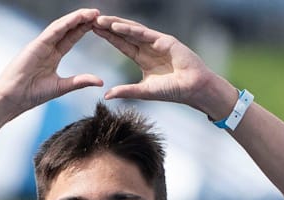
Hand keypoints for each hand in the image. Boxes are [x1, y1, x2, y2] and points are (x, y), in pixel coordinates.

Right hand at [0, 9, 104, 113]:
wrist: (14, 98)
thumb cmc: (32, 94)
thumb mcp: (62, 87)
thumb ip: (80, 82)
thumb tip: (101, 81)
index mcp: (53, 56)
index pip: (71, 38)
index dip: (83, 30)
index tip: (98, 24)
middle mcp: (47, 47)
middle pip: (67, 29)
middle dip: (82, 20)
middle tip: (98, 13)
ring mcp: (41, 44)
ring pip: (61, 26)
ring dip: (76, 18)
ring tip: (91, 13)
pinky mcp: (36, 44)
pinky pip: (53, 31)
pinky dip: (65, 23)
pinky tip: (77, 18)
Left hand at [90, 14, 228, 115]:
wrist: (194, 88)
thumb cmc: (173, 91)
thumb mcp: (144, 91)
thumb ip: (126, 91)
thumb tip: (106, 96)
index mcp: (143, 58)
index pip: (121, 44)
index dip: (107, 37)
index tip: (91, 30)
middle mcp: (148, 48)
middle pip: (124, 34)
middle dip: (108, 27)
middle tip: (89, 20)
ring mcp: (157, 42)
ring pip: (132, 30)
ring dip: (115, 25)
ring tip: (99, 21)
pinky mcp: (165, 41)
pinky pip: (144, 33)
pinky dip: (129, 29)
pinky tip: (116, 26)